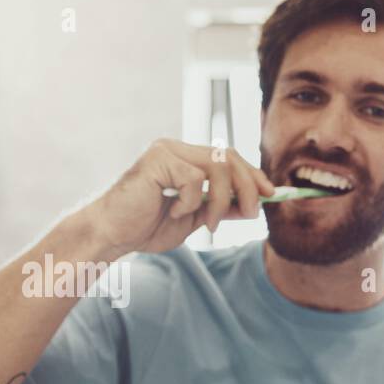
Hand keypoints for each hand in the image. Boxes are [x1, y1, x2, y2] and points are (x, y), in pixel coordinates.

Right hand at [79, 139, 275, 257]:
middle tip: (251, 213)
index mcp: (185, 158)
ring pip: (218, 167)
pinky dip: (192, 202)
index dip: (253, 174)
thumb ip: (221, 208)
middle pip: (229, 157)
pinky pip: (196, 179)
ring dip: (222, 201)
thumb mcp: (195, 219)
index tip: (270, 194)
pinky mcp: (158, 159)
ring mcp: (166, 150)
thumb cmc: (146, 227)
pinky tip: (174, 210)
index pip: (229, 157)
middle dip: (248, 187)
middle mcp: (176, 148)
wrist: (113, 235)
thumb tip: (253, 204)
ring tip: (209, 224)